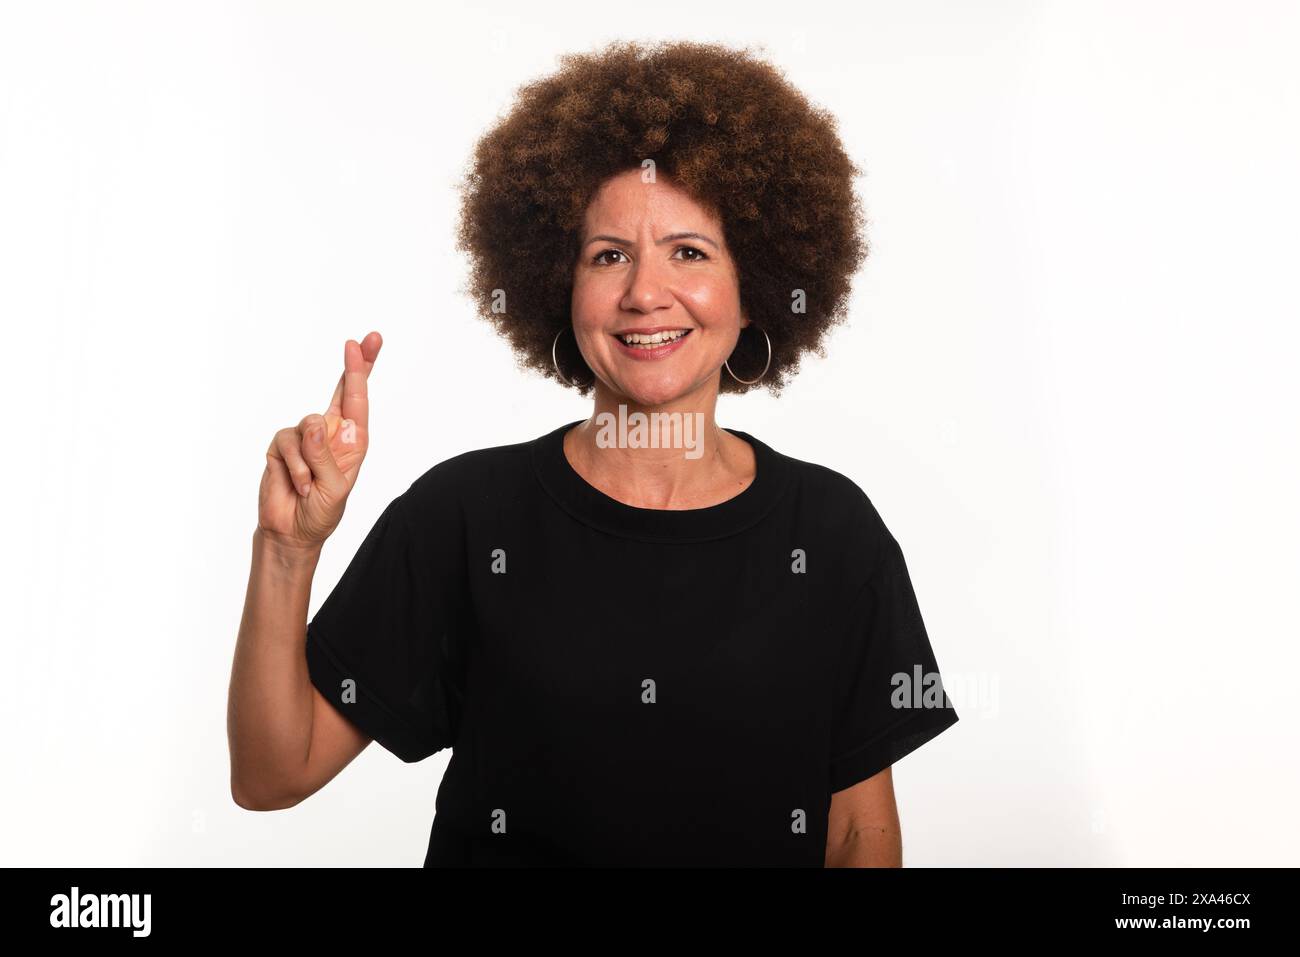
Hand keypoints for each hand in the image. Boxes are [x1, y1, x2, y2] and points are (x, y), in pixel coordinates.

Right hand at [258, 333, 381, 549]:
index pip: (358, 400)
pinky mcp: (281, 445)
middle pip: (340, 390)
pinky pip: (287, 444)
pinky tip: (297, 485)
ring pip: (307, 425)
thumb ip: (324, 456)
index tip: (366, 343)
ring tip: (310, 486)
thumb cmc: (321, 512)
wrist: (291, 532)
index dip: (362, 370)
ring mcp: (304, 437)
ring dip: (310, 463)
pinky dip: (295, 469)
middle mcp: (330, 433)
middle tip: (360, 340)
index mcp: (352, 441)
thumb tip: (313, 423)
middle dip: (353, 365)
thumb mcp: (334, 488)